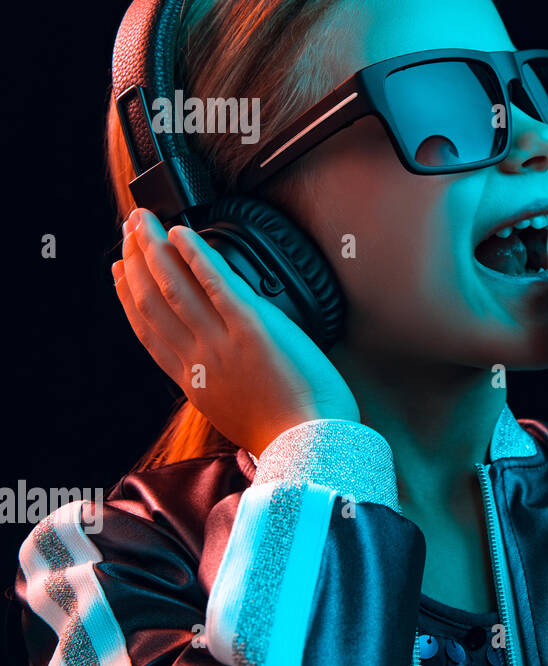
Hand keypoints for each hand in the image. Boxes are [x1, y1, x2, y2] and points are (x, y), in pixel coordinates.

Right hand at [111, 207, 359, 456]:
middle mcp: (199, 359)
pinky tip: (183, 234)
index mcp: (195, 382)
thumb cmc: (289, 433)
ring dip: (155, 249)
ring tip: (144, 221)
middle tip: (129, 230)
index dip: (129, 299)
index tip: (119, 273)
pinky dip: (196, 255)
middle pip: (153, 303)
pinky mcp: (251, 326)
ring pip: (174, 288)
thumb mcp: (238, 414)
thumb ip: (222, 389)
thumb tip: (222, 374)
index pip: (150, 333)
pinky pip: (215, 283)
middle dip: (136, 262)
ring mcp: (221, 341)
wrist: (310, 444)